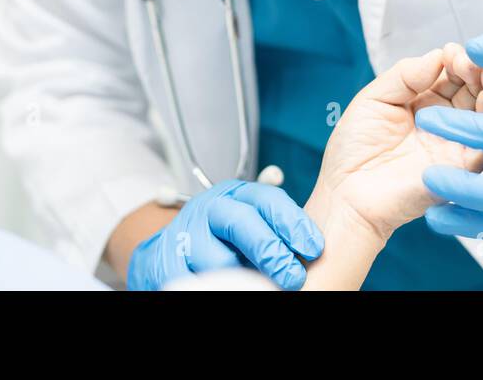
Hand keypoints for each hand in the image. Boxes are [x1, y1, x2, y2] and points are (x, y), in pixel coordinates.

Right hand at [125, 180, 322, 290]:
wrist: (174, 251)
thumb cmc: (225, 239)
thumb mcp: (251, 222)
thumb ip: (276, 223)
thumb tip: (314, 243)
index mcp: (237, 195)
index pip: (268, 200)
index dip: (293, 223)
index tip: (314, 248)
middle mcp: (211, 208)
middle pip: (243, 223)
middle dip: (272, 252)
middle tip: (294, 277)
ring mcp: (187, 234)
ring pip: (219, 259)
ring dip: (242, 276)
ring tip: (257, 285)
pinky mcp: (168, 260)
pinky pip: (195, 279)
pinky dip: (215, 287)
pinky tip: (228, 287)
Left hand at [308, 45, 482, 243]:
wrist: (345, 195)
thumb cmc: (353, 151)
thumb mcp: (375, 98)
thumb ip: (405, 74)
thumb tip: (438, 54)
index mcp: (425, 103)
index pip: (454, 75)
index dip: (458, 60)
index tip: (454, 51)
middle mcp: (446, 122)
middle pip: (477, 90)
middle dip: (479, 70)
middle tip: (474, 59)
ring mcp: (456, 144)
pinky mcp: (462, 168)